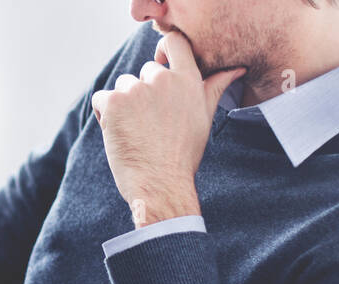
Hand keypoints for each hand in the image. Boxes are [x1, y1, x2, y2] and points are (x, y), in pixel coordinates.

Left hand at [91, 32, 245, 228]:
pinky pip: (101, 99)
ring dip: (124, 105)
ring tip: (136, 132)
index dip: (163, 51)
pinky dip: (104, 115)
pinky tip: (119, 135)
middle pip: (145, 71)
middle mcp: (162, 79)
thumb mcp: (204, 117)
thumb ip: (215, 87)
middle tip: (151, 125)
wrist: (161, 185)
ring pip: (123, 85)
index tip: (160, 67)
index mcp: (188, 80)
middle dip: (144, 94)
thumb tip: (237, 68)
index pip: (174, 42)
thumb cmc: (183, 155)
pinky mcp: (113, 102)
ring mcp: (136, 89)